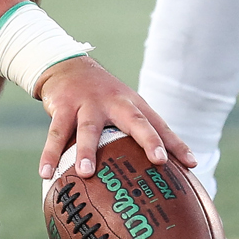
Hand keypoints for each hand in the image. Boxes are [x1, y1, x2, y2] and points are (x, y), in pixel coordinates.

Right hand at [34, 57, 193, 178]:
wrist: (67, 65)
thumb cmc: (103, 97)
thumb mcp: (125, 108)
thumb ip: (142, 135)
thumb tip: (166, 170)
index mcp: (133, 105)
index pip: (159, 125)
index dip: (176, 144)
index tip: (192, 164)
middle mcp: (114, 102)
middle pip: (134, 121)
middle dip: (148, 139)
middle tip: (159, 160)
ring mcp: (88, 103)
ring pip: (89, 128)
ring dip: (86, 150)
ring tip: (86, 173)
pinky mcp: (63, 106)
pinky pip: (56, 132)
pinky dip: (50, 153)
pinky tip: (46, 173)